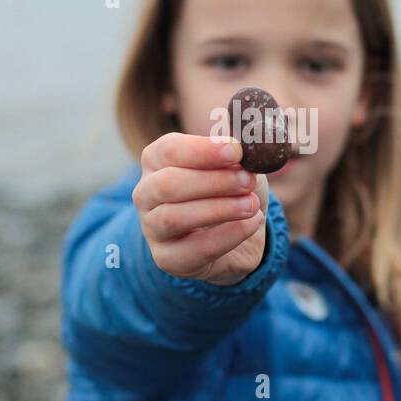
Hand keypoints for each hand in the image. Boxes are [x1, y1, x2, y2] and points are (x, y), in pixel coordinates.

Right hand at [132, 132, 270, 285]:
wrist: (237, 237)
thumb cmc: (231, 192)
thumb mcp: (238, 165)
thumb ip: (240, 152)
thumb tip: (252, 142)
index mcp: (157, 160)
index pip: (169, 150)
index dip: (203, 150)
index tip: (237, 151)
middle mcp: (146, 193)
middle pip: (168, 184)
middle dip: (213, 181)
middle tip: (248, 181)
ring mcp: (152, 228)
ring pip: (174, 217)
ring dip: (219, 209)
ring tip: (252, 204)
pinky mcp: (168, 258)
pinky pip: (195, 249)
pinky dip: (229, 235)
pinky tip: (253, 223)